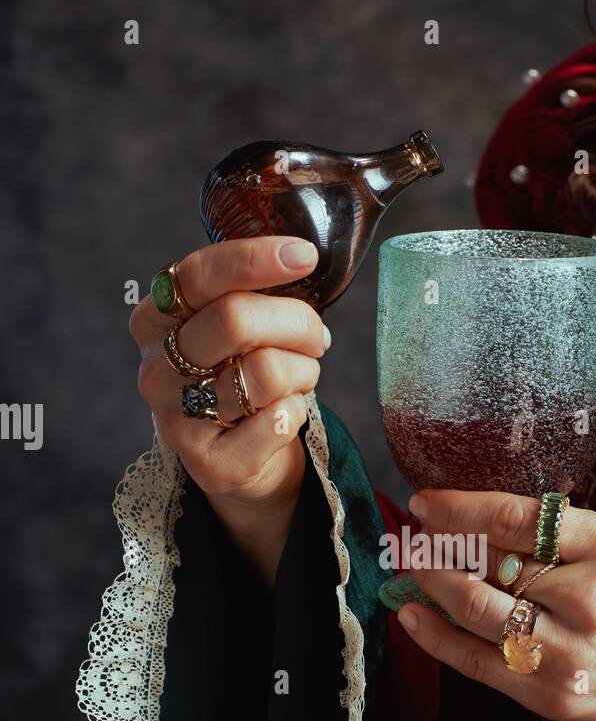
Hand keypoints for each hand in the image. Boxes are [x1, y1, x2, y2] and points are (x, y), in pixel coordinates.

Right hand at [130, 235, 330, 581]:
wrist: (241, 459)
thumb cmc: (241, 374)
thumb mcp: (236, 326)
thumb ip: (250, 292)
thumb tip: (298, 258)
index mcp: (154, 320)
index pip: (198, 275)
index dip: (254, 260)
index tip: (304, 255)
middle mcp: (156, 369)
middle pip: (234, 320)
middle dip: (296, 322)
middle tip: (317, 337)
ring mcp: (176, 420)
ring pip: (265, 372)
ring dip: (302, 373)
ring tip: (298, 379)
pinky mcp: (210, 465)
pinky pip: (277, 422)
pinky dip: (296, 412)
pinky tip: (283, 415)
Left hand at [396, 489, 595, 720]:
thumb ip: (565, 535)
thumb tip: (488, 519)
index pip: (519, 518)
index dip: (462, 508)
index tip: (427, 503)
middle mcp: (587, 598)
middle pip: (492, 561)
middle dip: (442, 545)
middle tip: (419, 537)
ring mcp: (565, 651)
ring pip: (475, 608)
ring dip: (433, 582)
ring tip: (416, 566)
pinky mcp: (546, 693)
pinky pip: (474, 661)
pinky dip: (435, 637)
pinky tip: (411, 616)